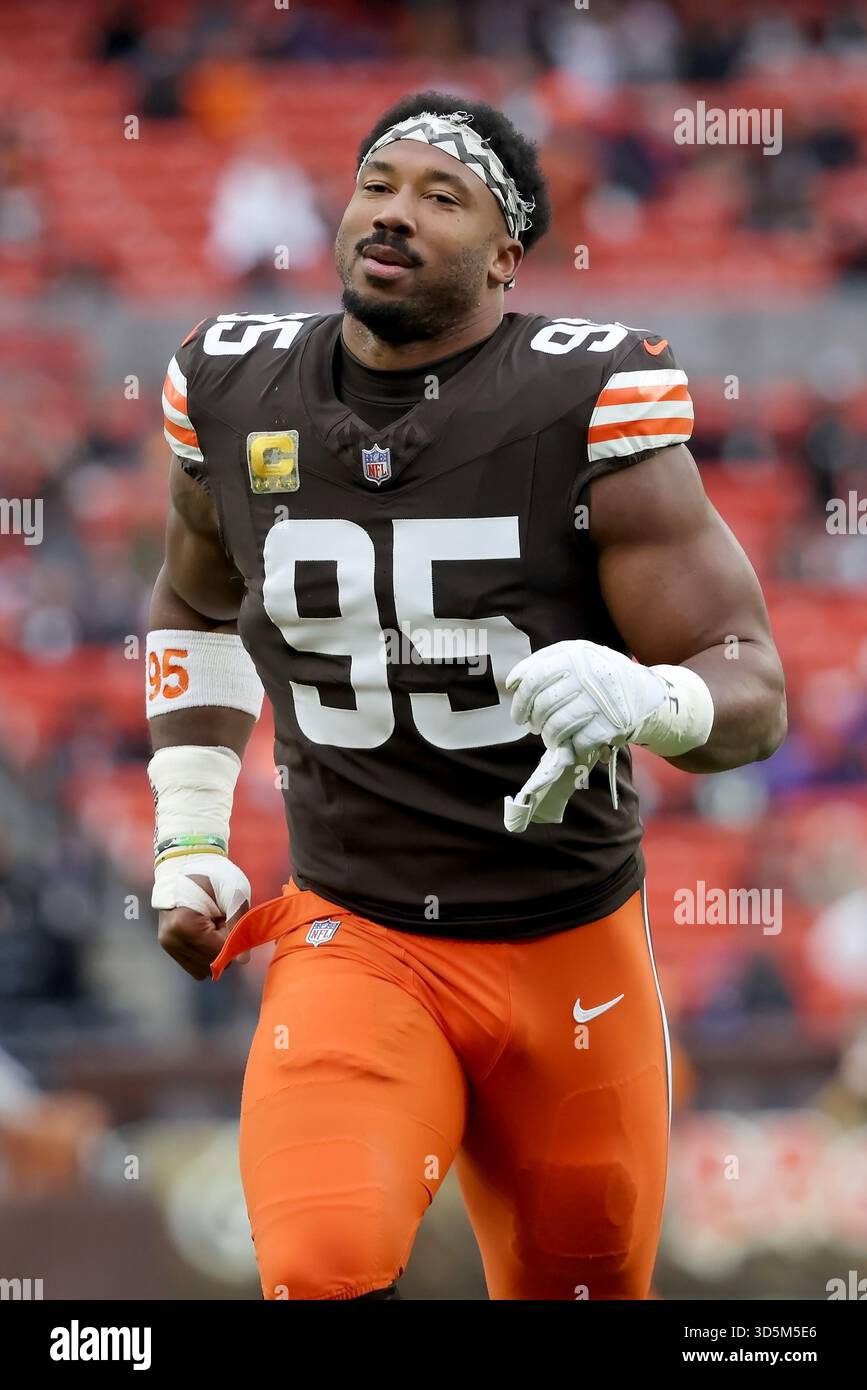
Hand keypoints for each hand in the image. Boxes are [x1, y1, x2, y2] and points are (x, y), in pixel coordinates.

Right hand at [153, 854, 251, 979]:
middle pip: (210, 964)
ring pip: (202, 968)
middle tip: (222, 920)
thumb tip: (242, 960)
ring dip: (214, 951)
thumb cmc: (213, 874)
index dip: (233, 940)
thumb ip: (238, 926)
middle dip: (223, 946)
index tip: (231, 920)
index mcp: (184, 926)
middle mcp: (172, 940)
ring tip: (213, 926)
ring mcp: (168, 945)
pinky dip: (205, 952)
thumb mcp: (233, 893)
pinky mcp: (170, 947)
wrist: (187, 863)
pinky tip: (205, 932)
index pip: (218, 952)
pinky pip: (194, 964)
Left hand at [506, 639, 666, 759]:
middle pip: (544, 705)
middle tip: (535, 727)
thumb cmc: (601, 675)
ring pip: (557, 726)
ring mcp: (601, 700)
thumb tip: (513, 682)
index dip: (520, 700)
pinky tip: (572, 742)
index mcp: (576, 654)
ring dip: (549, 736)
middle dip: (534, 721)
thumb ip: (544, 661)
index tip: (517, 716)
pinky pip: (578, 741)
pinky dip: (571, 746)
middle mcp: (588, 674)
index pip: (535, 679)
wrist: (648, 694)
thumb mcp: (578, 655)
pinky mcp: (611, 725)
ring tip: (550, 737)